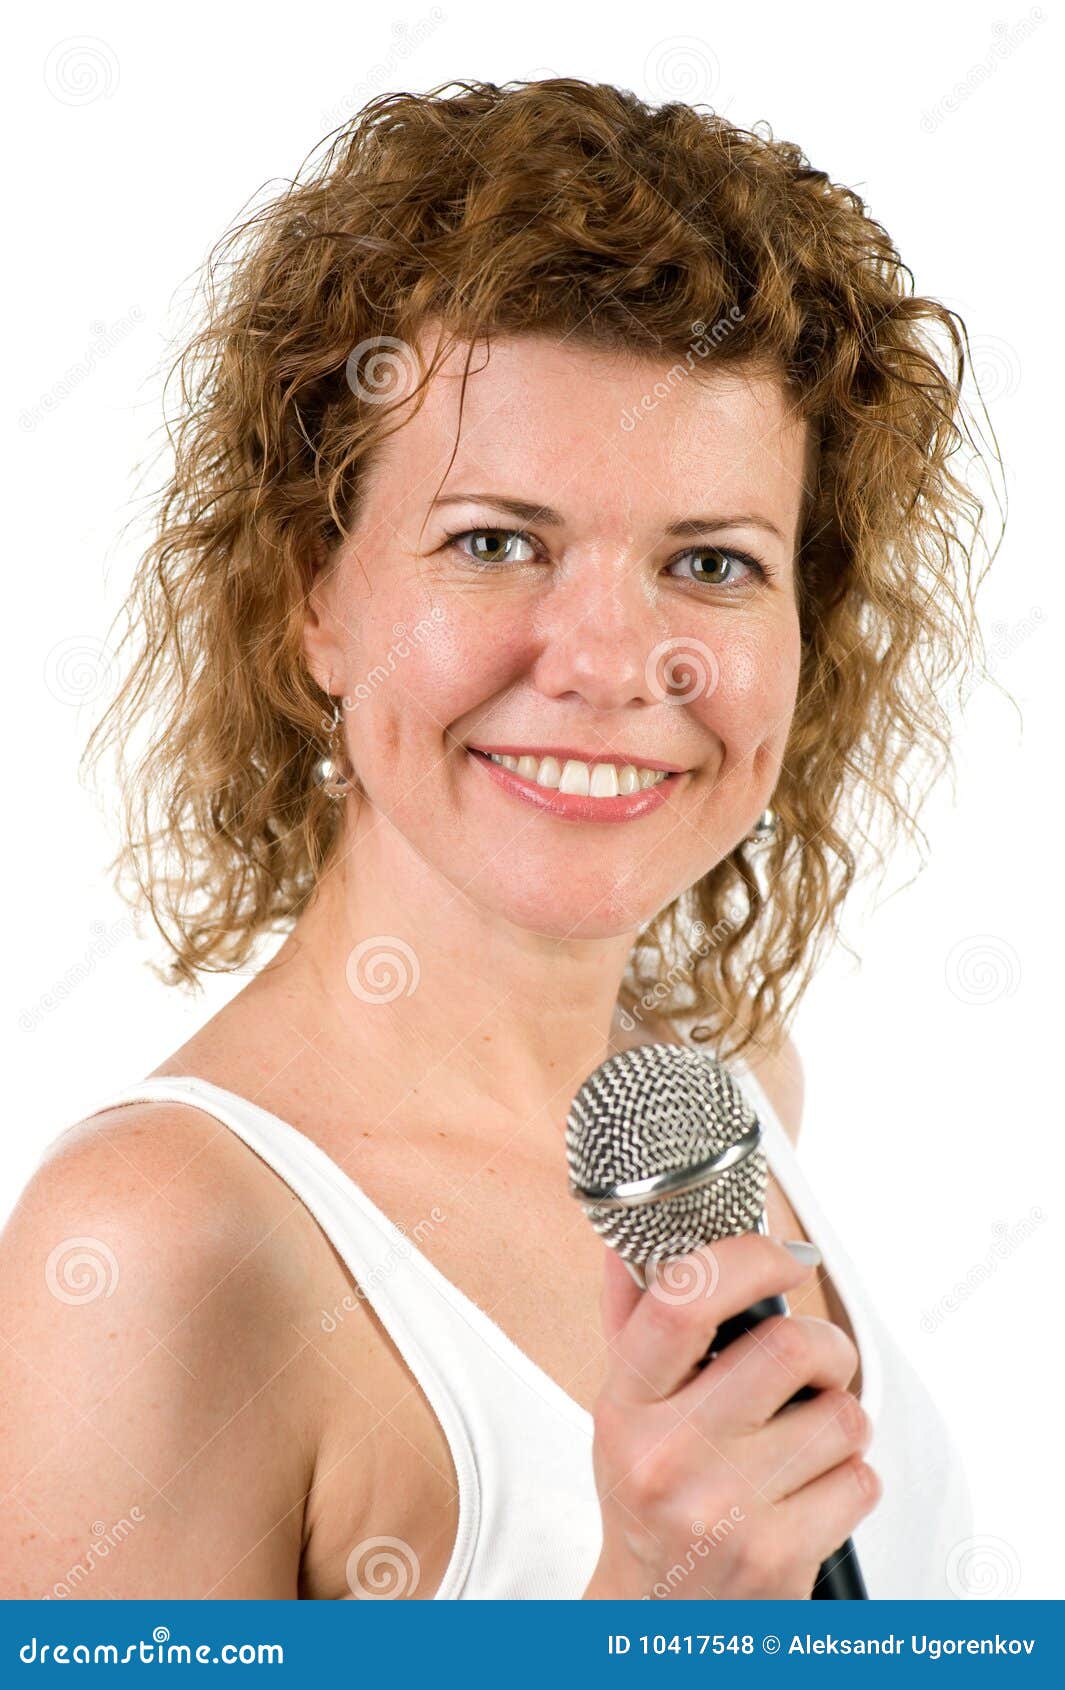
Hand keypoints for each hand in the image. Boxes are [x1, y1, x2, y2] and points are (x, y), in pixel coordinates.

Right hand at [582, 1234, 879, 1599]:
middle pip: (790, 1348)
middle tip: (817, 1363)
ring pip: (842, 1415)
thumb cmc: (649, 1501)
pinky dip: (852, 1479)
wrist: (656, 1619)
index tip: (784, 1257)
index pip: (685, 1299)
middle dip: (826, 1346)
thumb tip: (632, 1244)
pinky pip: (861, 1479)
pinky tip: (811, 1492)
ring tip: (806, 1440)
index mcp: (627, 1406)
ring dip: (841, 1420)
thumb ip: (631, 1320)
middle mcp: (670, 1455)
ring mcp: (726, 1510)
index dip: (751, 1257)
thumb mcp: (622, 1410)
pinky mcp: (779, 1557)